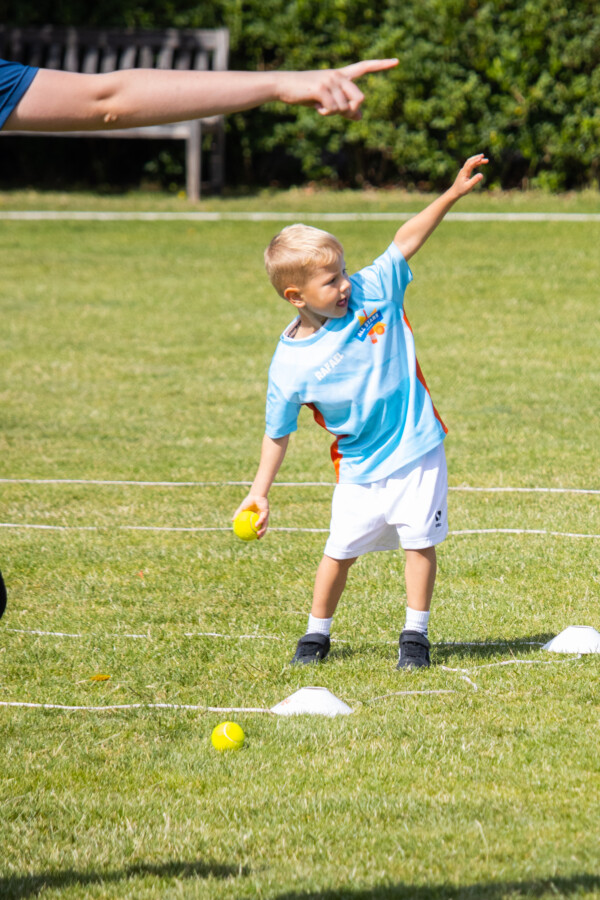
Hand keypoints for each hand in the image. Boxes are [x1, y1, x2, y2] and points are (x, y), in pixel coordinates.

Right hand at [232, 495, 269, 538]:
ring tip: (258, 534)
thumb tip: (232, 520)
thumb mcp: (242, 508)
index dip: (257, 532)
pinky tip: (256, 525)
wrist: (255, 494)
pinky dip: (259, 522)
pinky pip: (263, 518)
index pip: (258, 527)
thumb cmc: (249, 501)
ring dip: (262, 530)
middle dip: (262, 534)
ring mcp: (265, 515)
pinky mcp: (266, 512)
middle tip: (257, 538)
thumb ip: (238, 514)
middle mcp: (262, 517)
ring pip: (265, 524)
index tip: (254, 538)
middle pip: (263, 527)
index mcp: (257, 517)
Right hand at [276, 59, 398, 119]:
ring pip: (344, 108)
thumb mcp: (327, 101)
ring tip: (319, 105)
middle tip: (337, 112)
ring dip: (333, 113)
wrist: (284, 86)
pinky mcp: (322, 88)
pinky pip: (333, 109)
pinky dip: (325, 113)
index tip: (397, 62)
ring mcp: (330, 81)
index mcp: (341, 75)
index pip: (365, 67)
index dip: (381, 65)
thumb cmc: (306, 94)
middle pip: (359, 98)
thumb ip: (345, 108)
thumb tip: (360, 118)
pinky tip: (315, 106)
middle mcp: (338, 75)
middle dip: (351, 111)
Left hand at [451, 153, 488, 197]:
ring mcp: (463, 170)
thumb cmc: (461, 190)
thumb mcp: (469, 186)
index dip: (476, 161)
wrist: (454, 192)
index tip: (481, 158)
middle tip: (486, 160)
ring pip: (470, 162)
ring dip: (476, 159)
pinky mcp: (464, 172)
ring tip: (483, 157)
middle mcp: (463, 170)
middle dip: (478, 158)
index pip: (470, 164)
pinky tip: (479, 163)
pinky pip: (470, 165)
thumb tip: (481, 175)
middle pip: (470, 161)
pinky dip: (475, 162)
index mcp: (464, 172)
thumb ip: (475, 180)